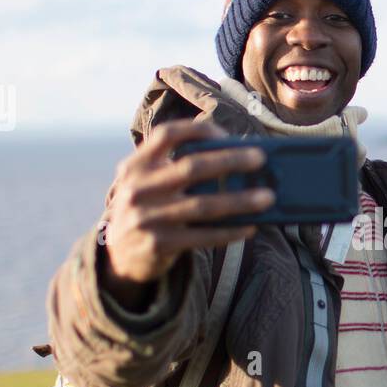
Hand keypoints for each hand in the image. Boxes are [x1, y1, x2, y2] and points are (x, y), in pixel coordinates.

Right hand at [98, 118, 274, 302]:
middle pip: (191, 167)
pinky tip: (250, 227)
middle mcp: (138, 188)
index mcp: (136, 166)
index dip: (198, 131)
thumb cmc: (148, 210)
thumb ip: (176, 169)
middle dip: (230, 160)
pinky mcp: (158, 244)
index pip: (166, 135)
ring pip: (203, 205)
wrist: (118, 256)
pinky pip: (202, 236)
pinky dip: (229, 232)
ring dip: (240, 200)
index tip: (226, 134)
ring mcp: (146, 218)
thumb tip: (236, 158)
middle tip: (260, 159)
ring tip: (267, 197)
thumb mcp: (149, 184)